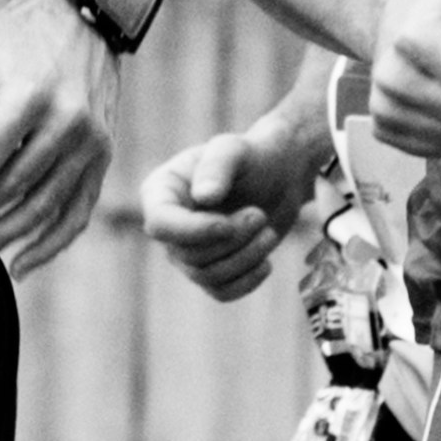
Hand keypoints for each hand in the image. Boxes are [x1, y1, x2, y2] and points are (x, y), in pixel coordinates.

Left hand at [0, 0, 119, 277]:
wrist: (83, 16)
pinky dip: (51, 243)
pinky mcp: (103, 155)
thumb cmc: (13, 35)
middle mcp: (68, 124)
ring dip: (6, 238)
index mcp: (30, 97)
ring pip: (46, 207)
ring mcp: (91, 143)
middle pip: (14, 188)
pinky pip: (78, 211)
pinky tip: (21, 264)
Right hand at [137, 116, 321, 301]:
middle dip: (230, 240)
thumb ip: (218, 166)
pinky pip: (221, 291)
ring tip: (269, 232)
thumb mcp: (235, 149)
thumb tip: (202, 197)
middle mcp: (168, 225)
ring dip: (244, 258)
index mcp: (161, 192)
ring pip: (206, 276)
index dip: (193, 231)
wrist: (280, 175)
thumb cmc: (253, 156)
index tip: (228, 224)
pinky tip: (266, 261)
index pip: (160, 224)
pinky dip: (246, 282)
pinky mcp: (212, 269)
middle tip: (260, 214)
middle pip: (187, 254)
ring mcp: (188, 251)